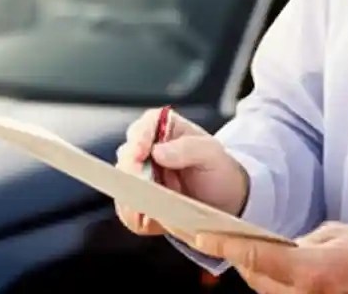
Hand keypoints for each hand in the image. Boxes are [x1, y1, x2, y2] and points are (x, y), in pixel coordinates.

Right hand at [113, 107, 248, 241]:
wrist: (226, 202)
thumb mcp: (212, 154)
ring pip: (121, 184)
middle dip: (131, 171)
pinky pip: (127, 210)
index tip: (140, 154)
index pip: (143, 127)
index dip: (138, 139)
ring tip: (150, 207)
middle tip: (142, 185)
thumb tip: (158, 151)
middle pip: (126, 155)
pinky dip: (135, 216)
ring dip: (131, 197)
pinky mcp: (140, 201)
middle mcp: (148, 150)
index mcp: (165, 129)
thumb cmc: (219, 171)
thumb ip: (188, 148)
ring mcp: (141, 176)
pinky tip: (151, 220)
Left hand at [194, 222, 347, 293]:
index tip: (200, 237)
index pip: (254, 258)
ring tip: (258, 254)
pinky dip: (281, 286)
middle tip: (228, 238)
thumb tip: (279, 246)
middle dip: (242, 259)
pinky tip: (284, 272)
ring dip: (262, 275)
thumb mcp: (338, 234)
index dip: (223, 247)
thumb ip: (302, 241)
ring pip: (270, 293)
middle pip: (256, 280)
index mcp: (311, 271)